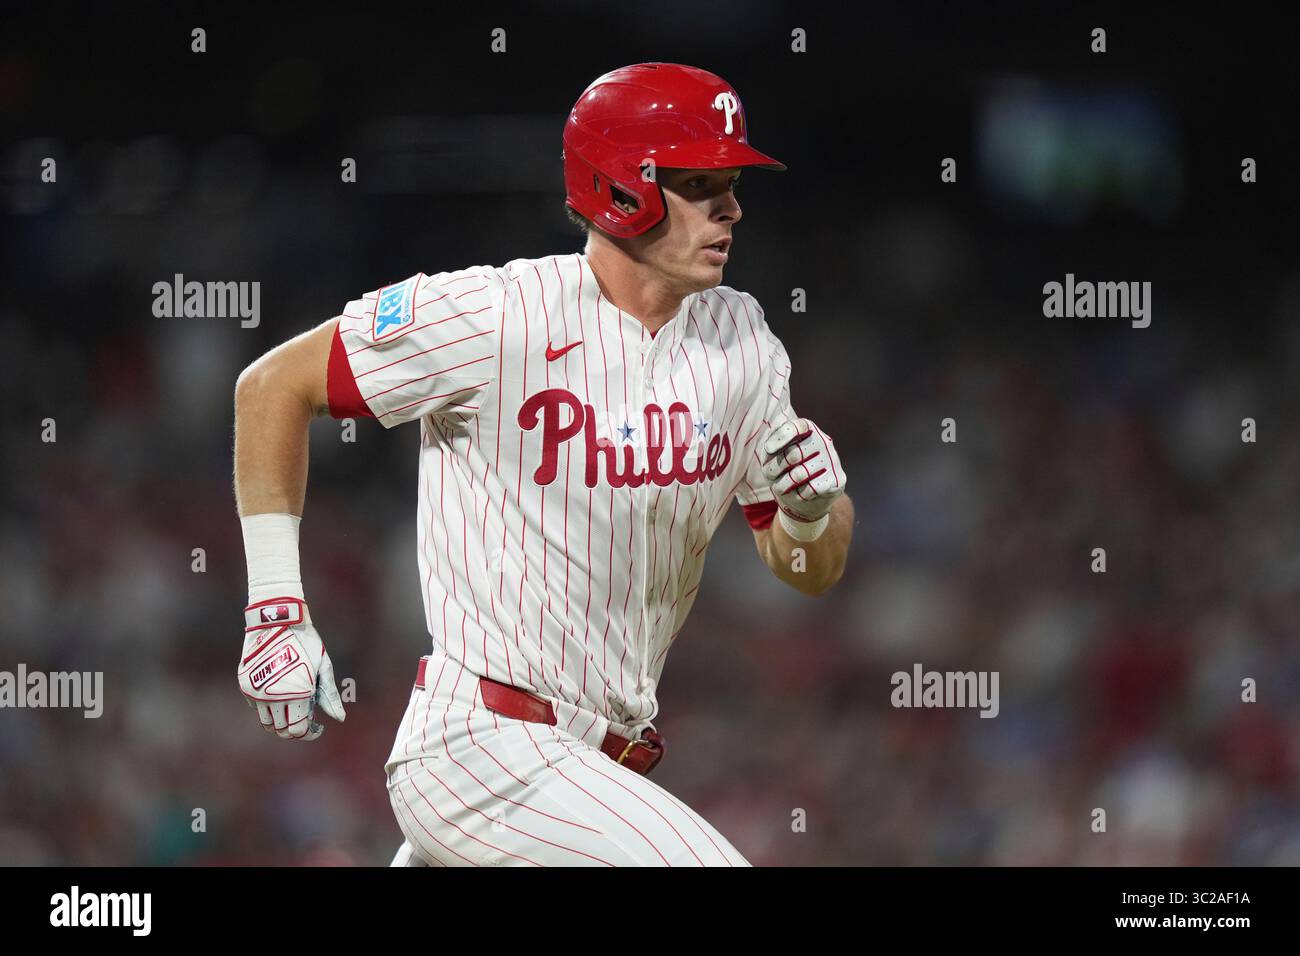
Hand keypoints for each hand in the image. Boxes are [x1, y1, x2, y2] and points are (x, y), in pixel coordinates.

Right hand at [238, 597, 345, 740]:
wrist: (277, 620)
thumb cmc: (306, 641)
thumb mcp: (323, 666)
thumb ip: (328, 694)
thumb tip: (340, 718)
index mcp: (296, 693)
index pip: (296, 729)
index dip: (307, 734)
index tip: (316, 728)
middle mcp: (273, 696)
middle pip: (280, 730)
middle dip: (294, 730)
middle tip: (305, 721)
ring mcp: (257, 691)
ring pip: (266, 722)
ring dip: (279, 722)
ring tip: (293, 710)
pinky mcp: (246, 684)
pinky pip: (256, 707)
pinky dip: (268, 707)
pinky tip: (280, 694)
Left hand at [761, 417, 845, 534]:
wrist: (806, 497)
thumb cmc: (785, 470)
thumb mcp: (773, 454)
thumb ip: (771, 443)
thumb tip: (770, 447)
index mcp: (808, 430)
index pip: (796, 427)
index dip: (780, 437)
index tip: (768, 449)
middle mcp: (823, 441)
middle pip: (793, 455)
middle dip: (774, 469)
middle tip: (769, 475)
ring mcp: (831, 460)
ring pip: (799, 475)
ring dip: (782, 485)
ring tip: (779, 487)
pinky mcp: (837, 479)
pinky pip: (810, 490)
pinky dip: (798, 495)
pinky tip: (798, 494)